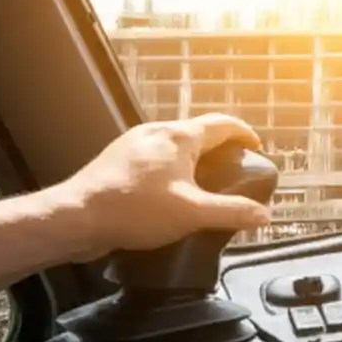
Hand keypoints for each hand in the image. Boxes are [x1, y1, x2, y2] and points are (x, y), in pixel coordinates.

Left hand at [51, 114, 272, 259]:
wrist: (76, 218)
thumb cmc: (137, 209)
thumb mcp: (193, 214)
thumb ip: (232, 212)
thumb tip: (265, 215)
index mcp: (179, 136)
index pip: (223, 124)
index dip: (245, 134)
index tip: (257, 150)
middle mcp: (156, 131)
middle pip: (198, 133)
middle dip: (220, 150)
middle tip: (235, 174)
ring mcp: (133, 143)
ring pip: (175, 146)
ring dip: (195, 161)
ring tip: (205, 187)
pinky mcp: (117, 160)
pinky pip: (155, 158)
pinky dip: (173, 169)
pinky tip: (171, 195)